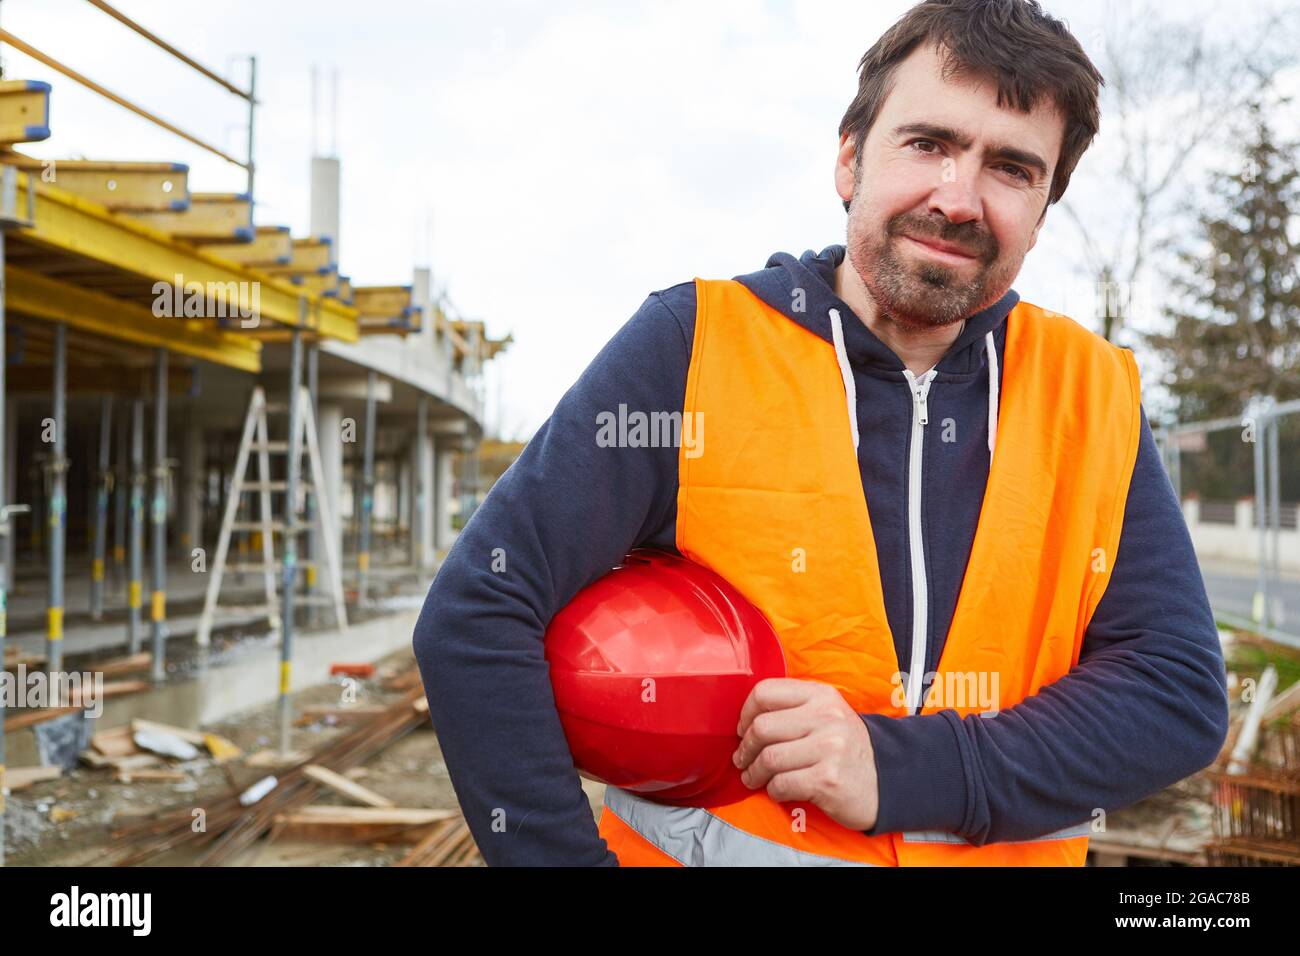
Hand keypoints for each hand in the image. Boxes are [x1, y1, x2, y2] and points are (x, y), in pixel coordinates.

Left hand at [732, 678, 879, 830]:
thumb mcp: (827, 714)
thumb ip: (793, 709)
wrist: (889, 779)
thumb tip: (746, 721)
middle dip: (746, 748)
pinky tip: (777, 790)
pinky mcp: (828, 779)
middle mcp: (826, 717)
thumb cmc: (847, 748)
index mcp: (821, 695)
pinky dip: (773, 790)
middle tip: (743, 759)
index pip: (765, 692)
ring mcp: (829, 748)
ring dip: (754, 773)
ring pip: (769, 758)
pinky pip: (782, 784)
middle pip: (762, 727)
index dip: (745, 713)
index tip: (743, 729)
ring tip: (753, 778)